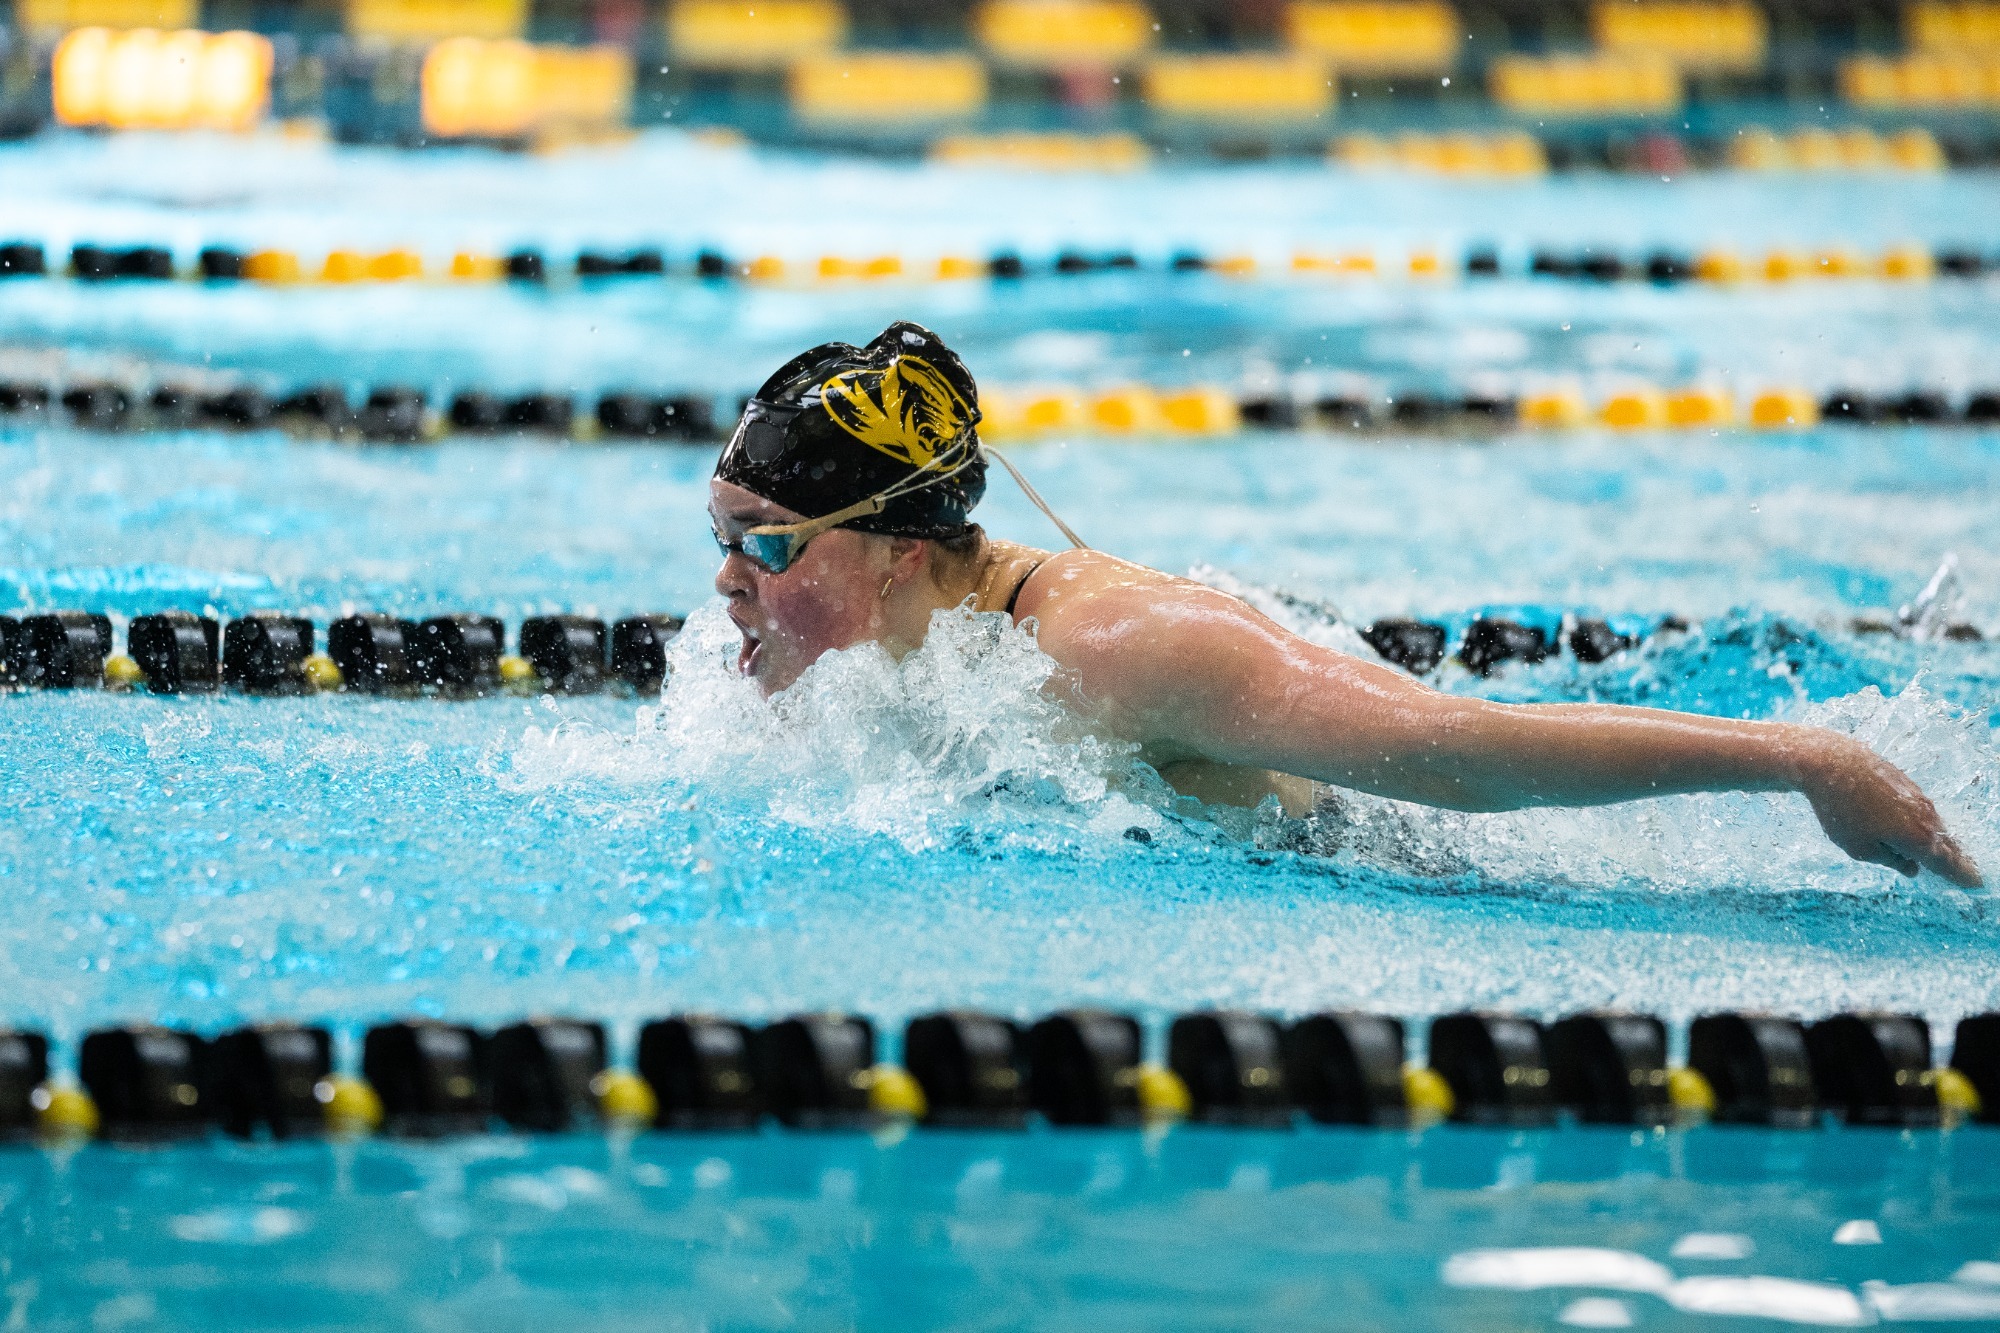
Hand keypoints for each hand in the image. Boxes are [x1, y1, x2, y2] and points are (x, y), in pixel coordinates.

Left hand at [1798, 734, 1982, 886]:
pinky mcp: (1906, 783)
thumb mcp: (1860, 848)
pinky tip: (1926, 831)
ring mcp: (1917, 796)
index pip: (1946, 863)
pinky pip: (1923, 810)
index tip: (1975, 885)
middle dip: (1958, 861)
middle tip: (1970, 874)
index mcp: (1917, 838)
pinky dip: (1928, 824)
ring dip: (1943, 842)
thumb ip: (1890, 860)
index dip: (1961, 875)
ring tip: (1951, 856)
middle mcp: (1925, 816)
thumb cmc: (1841, 810)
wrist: (1830, 762)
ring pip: (1935, 825)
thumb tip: (1911, 868)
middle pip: (1946, 844)